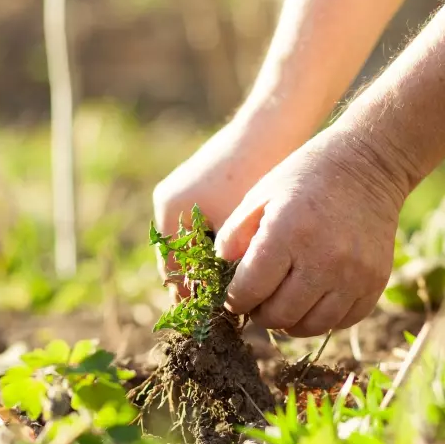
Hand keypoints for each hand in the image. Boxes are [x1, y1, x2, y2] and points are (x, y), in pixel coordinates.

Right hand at [152, 111, 306, 296]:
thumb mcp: (241, 227)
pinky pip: (206, 227)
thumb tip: (222, 304)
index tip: (217, 319)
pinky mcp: (204, 187)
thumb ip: (225, 265)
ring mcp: (185, 193)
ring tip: (241, 286)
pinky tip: (249, 258)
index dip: (195, 300)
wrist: (273, 124)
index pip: (174, 273)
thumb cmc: (257, 174)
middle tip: (230, 308)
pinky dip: (221, 246)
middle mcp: (171, 202)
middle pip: (181, 260)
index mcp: (171, 212)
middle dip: (204, 284)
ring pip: (195, 246)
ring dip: (213, 266)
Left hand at [214, 124, 407, 337]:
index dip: (235, 299)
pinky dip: (322, 317)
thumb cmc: (306, 177)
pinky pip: (342, 321)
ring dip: (290, 320)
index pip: (249, 291)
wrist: (369, 166)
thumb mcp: (261, 195)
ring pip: (310, 326)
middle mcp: (323, 259)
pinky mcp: (375, 283)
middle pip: (279, 316)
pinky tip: (313, 298)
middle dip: (260, 313)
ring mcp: (354, 275)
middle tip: (258, 300)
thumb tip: (222, 275)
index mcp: (287, 233)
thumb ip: (234, 237)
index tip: (234, 295)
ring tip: (284, 302)